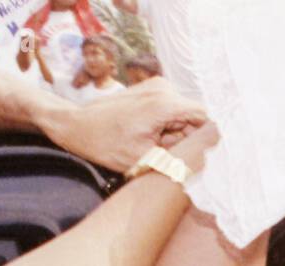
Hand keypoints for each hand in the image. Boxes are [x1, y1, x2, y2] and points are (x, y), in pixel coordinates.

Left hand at [43, 77, 208, 172]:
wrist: (76, 125)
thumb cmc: (105, 144)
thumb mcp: (146, 160)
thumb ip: (180, 156)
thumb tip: (206, 156)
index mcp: (165, 104)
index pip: (207, 118)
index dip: (209, 139)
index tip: (202, 157)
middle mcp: (165, 89)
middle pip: (196, 118)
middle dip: (188, 139)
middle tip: (164, 153)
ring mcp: (158, 87)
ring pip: (185, 117)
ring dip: (177, 134)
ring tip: (154, 145)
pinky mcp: (152, 90)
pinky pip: (174, 111)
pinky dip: (168, 127)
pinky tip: (151, 137)